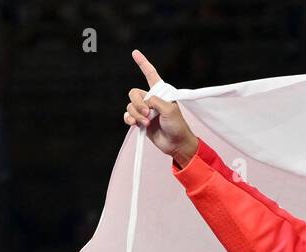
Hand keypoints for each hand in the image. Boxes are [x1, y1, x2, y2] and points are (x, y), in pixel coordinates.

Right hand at [124, 50, 197, 164]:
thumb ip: (155, 102)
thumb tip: (144, 103)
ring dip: (136, 114)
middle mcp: (151, 100)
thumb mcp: (170, 110)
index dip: (143, 63)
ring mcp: (145, 111)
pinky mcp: (140, 122)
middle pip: (133, 93)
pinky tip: (135, 124)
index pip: (151, 75)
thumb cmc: (178, 126)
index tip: (135, 53)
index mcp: (160, 93)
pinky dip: (129, 120)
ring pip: (130, 106)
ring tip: (146, 122)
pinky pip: (127, 116)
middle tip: (147, 113)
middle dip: (138, 103)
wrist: (176, 144)